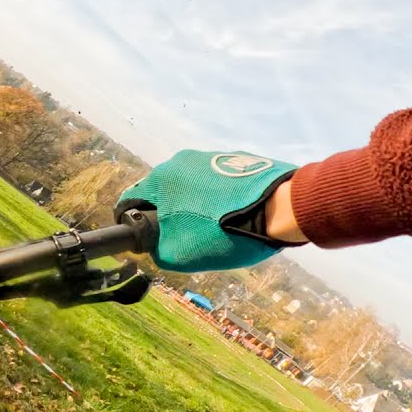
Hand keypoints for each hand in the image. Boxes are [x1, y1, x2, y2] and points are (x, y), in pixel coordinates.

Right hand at [116, 150, 300, 271]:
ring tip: (214, 228)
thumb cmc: (223, 232)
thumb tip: (153, 242)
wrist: (281, 207)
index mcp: (160, 179)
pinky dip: (217, 198)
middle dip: (168, 215)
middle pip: (162, 193)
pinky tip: (234, 214)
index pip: (130, 201)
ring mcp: (210, 157)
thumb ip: (156, 248)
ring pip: (189, 187)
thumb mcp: (179, 254)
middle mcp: (180, 161)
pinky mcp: (236, 159)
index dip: (132, 223)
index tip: (147, 239)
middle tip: (184, 238)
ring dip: (194, 206)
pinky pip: (215, 182)